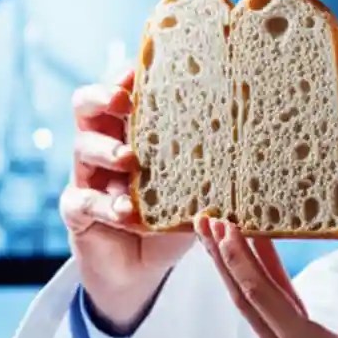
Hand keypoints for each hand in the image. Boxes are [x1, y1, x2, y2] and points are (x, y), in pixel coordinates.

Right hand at [60, 70, 194, 333]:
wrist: (140, 269)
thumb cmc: (170, 216)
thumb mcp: (195, 185)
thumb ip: (212, 164)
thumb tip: (259, 141)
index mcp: (131, 129)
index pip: (122, 89)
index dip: (127, 74)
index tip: (142, 67)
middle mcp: (104, 144)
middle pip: (86, 104)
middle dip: (103, 96)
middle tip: (125, 102)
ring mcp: (87, 176)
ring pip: (82, 147)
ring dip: (108, 150)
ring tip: (130, 160)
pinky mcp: (78, 211)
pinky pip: (82, 201)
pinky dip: (106, 205)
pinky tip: (126, 214)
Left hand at [196, 210, 337, 337]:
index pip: (264, 299)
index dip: (241, 260)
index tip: (224, 228)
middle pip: (249, 307)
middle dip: (226, 262)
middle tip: (207, 223)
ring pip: (260, 320)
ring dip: (242, 278)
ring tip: (226, 240)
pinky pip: (275, 333)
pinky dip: (265, 298)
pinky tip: (263, 271)